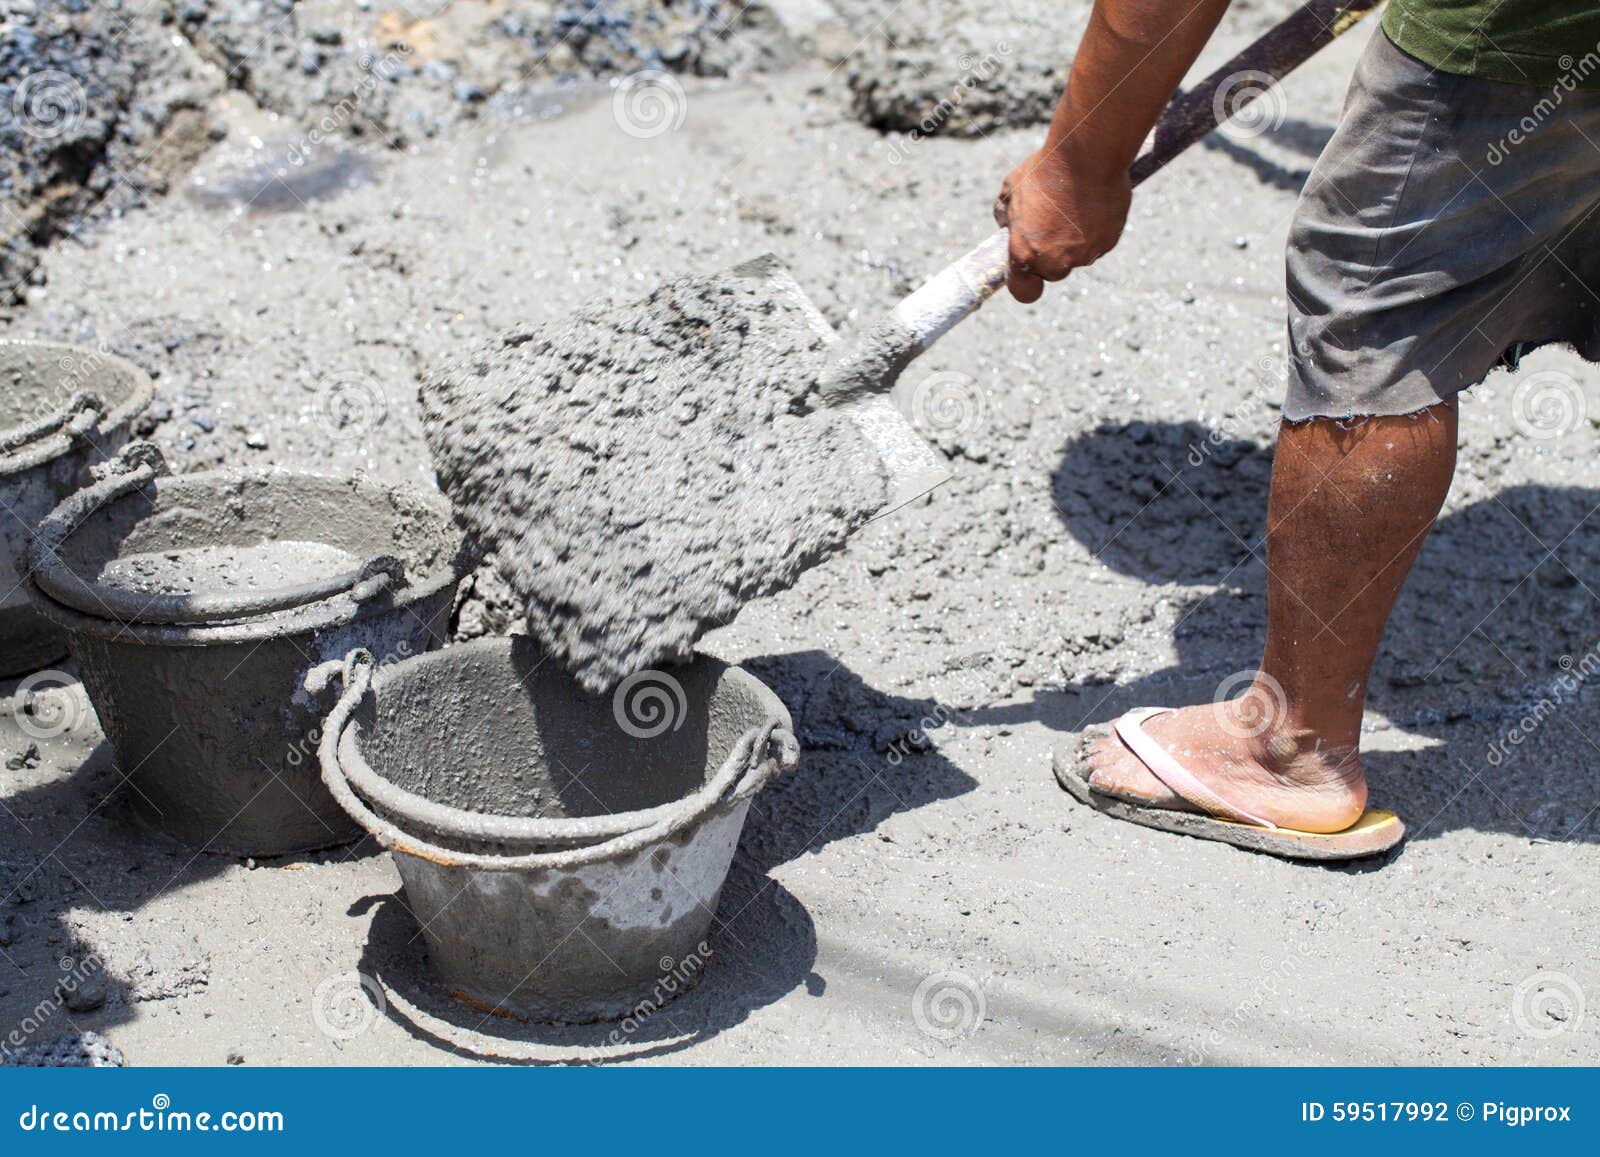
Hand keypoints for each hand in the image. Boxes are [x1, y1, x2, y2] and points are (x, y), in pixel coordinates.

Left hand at [993, 143, 1130, 302]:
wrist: (1087, 155)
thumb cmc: (1045, 169)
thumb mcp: (1011, 189)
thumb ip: (1005, 215)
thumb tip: (1006, 226)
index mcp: (1025, 253)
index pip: (1023, 292)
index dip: (1025, 283)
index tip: (1027, 272)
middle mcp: (1054, 262)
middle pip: (1052, 273)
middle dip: (1051, 255)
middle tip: (1052, 224)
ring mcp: (1083, 255)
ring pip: (1077, 258)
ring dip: (1074, 241)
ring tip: (1074, 207)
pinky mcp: (1107, 244)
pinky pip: (1097, 245)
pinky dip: (1095, 231)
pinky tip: (1091, 205)